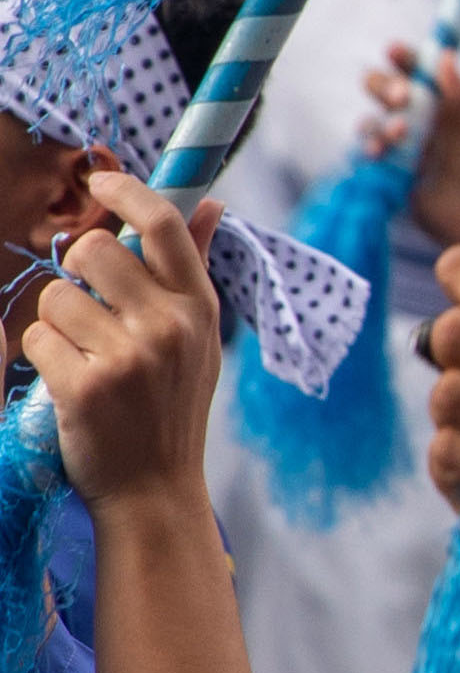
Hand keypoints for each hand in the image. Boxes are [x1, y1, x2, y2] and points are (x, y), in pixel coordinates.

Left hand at [22, 176, 227, 510]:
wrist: (156, 490)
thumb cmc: (172, 407)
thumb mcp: (199, 337)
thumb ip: (194, 268)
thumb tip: (210, 203)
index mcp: (199, 309)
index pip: (163, 224)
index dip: (125, 191)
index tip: (101, 182)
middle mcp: (168, 327)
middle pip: (92, 250)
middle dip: (75, 268)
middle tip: (87, 302)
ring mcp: (127, 358)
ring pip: (55, 297)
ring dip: (57, 323)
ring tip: (84, 356)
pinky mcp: (84, 388)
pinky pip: (36, 340)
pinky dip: (42, 359)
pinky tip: (70, 383)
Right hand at [367, 45, 459, 246]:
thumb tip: (444, 58)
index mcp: (450, 100)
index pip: (419, 69)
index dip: (405, 58)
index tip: (395, 51)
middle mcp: (424, 120)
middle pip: (385, 90)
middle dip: (386, 86)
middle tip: (405, 97)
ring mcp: (407, 150)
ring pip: (373, 123)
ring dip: (379, 121)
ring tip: (402, 132)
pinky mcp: (398, 179)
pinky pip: (373, 160)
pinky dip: (371, 151)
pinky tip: (380, 152)